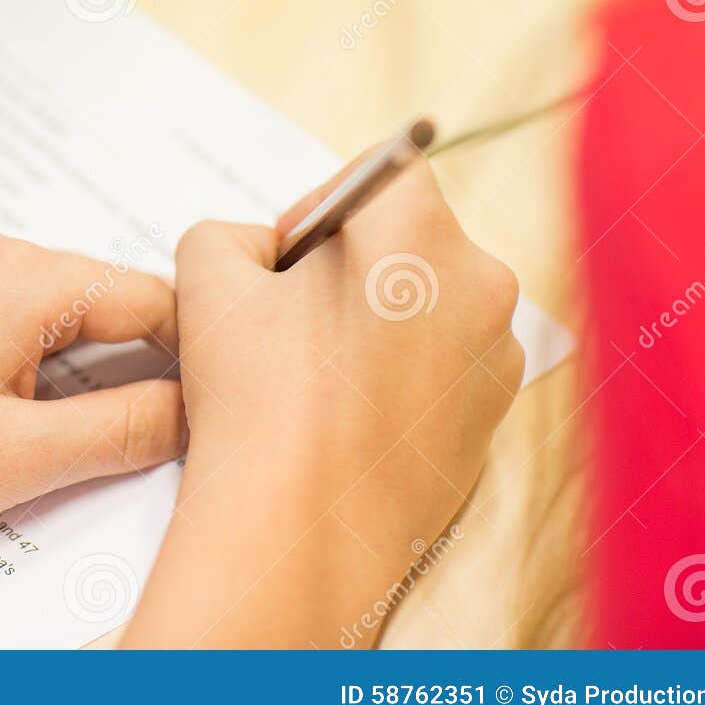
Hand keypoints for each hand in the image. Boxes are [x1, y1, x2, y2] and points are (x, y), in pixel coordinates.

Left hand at [0, 217, 185, 594]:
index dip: (179, 352)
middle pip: (73, 293)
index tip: (185, 399)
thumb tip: (194, 402)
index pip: (144, 299)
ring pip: (7, 289)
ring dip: (18, 344)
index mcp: (19, 277)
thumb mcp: (18, 460)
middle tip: (50, 437)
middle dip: (84, 358)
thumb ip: (126, 427)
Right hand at [124, 157, 522, 646]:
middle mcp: (482, 284)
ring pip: (428, 304)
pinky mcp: (494, 417)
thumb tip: (263, 252)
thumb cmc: (258, 399)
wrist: (300, 532)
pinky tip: (347, 414)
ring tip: (316, 376)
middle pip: (409, 239)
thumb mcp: (207, 276)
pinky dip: (400, 374)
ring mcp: (497, 356)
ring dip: (378, 319)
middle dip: (351, 266)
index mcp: (421, 231)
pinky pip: (445, 365)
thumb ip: (231, 234)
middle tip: (289, 321)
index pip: (378, 173)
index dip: (319, 208)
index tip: (285, 262)